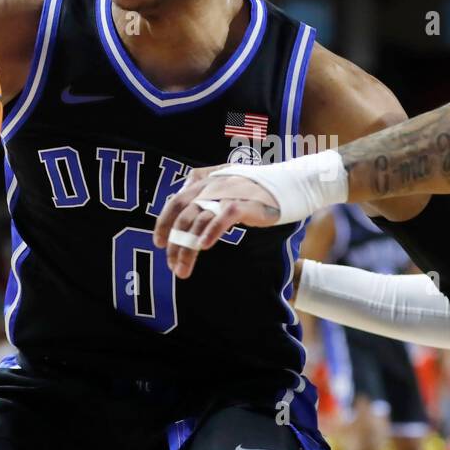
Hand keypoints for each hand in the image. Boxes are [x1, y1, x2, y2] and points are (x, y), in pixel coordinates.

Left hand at [153, 167, 282, 278]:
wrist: (290, 183)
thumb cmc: (257, 186)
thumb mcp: (226, 179)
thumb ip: (204, 183)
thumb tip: (182, 192)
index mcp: (206, 181)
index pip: (177, 201)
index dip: (164, 222)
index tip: (159, 243)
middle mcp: (213, 185)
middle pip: (185, 216)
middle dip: (175, 243)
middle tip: (171, 265)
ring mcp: (229, 193)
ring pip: (200, 221)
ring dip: (188, 248)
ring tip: (182, 269)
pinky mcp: (246, 203)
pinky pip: (224, 216)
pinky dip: (211, 231)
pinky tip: (203, 247)